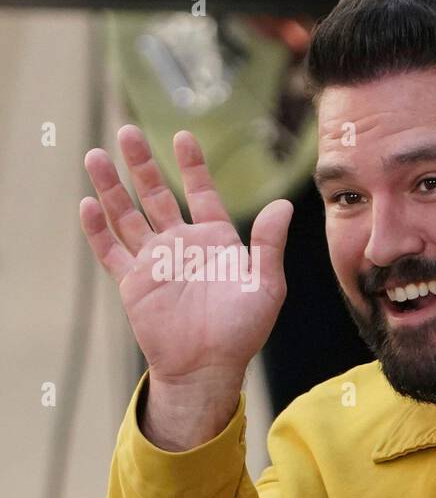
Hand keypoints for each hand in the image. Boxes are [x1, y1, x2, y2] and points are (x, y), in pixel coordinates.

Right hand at [79, 125, 293, 397]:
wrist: (209, 366)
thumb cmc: (243, 330)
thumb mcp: (266, 285)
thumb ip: (269, 244)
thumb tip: (284, 205)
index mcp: (216, 242)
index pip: (201, 194)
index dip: (192, 166)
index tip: (184, 136)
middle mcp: (183, 245)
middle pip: (156, 195)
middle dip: (143, 165)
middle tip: (128, 132)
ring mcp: (155, 262)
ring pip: (128, 216)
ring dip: (112, 187)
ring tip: (97, 156)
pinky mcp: (133, 282)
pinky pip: (111, 251)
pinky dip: (98, 229)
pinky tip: (88, 203)